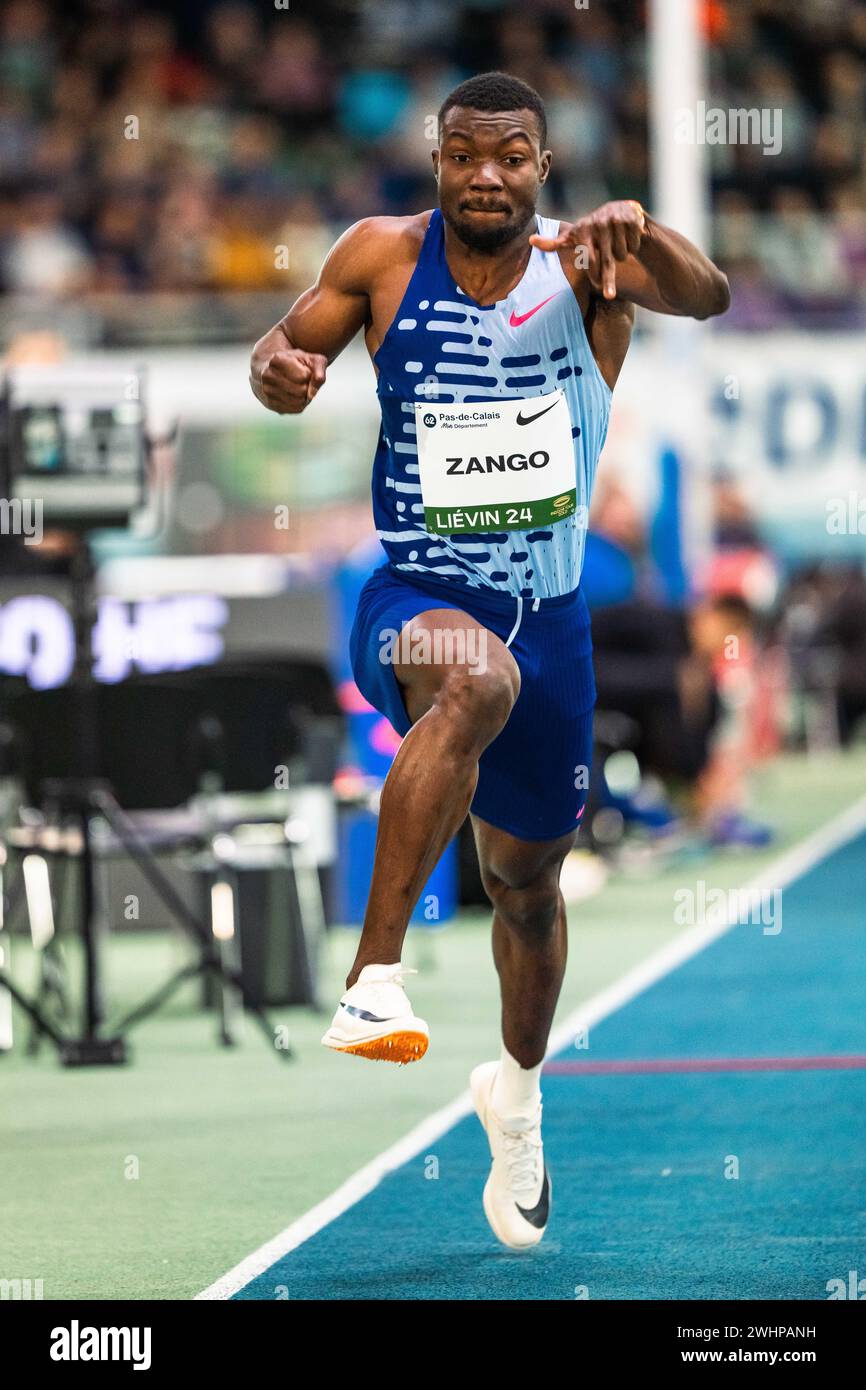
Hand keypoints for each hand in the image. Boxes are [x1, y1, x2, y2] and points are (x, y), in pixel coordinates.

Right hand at [257, 348, 327, 413]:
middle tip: (301, 379)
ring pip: (300, 402)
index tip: (303, 368)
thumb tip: (312, 394)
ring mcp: (267, 391)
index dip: (309, 373)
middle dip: (307, 386)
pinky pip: (296, 409)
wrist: (273, 367)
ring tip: (297, 386)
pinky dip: (301, 403)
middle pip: (302, 391)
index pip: (304, 376)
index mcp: (277, 359)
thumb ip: (319, 371)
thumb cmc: (296, 361)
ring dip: (305, 396)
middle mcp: (268, 375)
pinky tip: (294, 394)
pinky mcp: (270, 404)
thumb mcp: (312, 359)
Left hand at [530, 200, 646, 299]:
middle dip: (608, 281)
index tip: (597, 288)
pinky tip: (629, 237)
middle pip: (607, 262)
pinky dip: (633, 247)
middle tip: (609, 294)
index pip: (589, 260)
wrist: (623, 211)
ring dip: (622, 256)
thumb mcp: (574, 236)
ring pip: (622, 255)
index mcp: (583, 229)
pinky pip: (634, 246)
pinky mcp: (633, 218)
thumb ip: (554, 242)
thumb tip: (530, 240)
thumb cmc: (594, 231)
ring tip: (617, 246)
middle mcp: (599, 222)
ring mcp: (617, 219)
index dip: (594, 275)